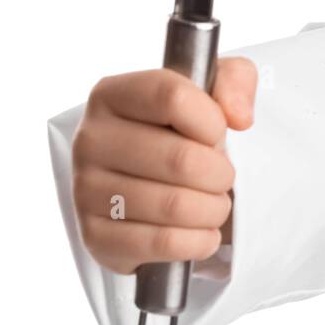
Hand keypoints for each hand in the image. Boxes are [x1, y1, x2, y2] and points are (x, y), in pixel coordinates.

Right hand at [70, 56, 256, 274]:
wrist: (154, 177)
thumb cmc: (184, 127)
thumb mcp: (215, 86)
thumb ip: (236, 80)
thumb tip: (238, 117)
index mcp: (112, 94)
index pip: (173, 97)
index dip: (211, 121)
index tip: (217, 133)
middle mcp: (90, 140)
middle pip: (181, 159)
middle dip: (220, 174)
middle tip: (222, 177)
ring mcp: (86, 190)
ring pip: (175, 206)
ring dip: (213, 209)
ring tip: (215, 203)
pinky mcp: (95, 236)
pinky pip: (163, 243)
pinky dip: (198, 240)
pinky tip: (203, 231)